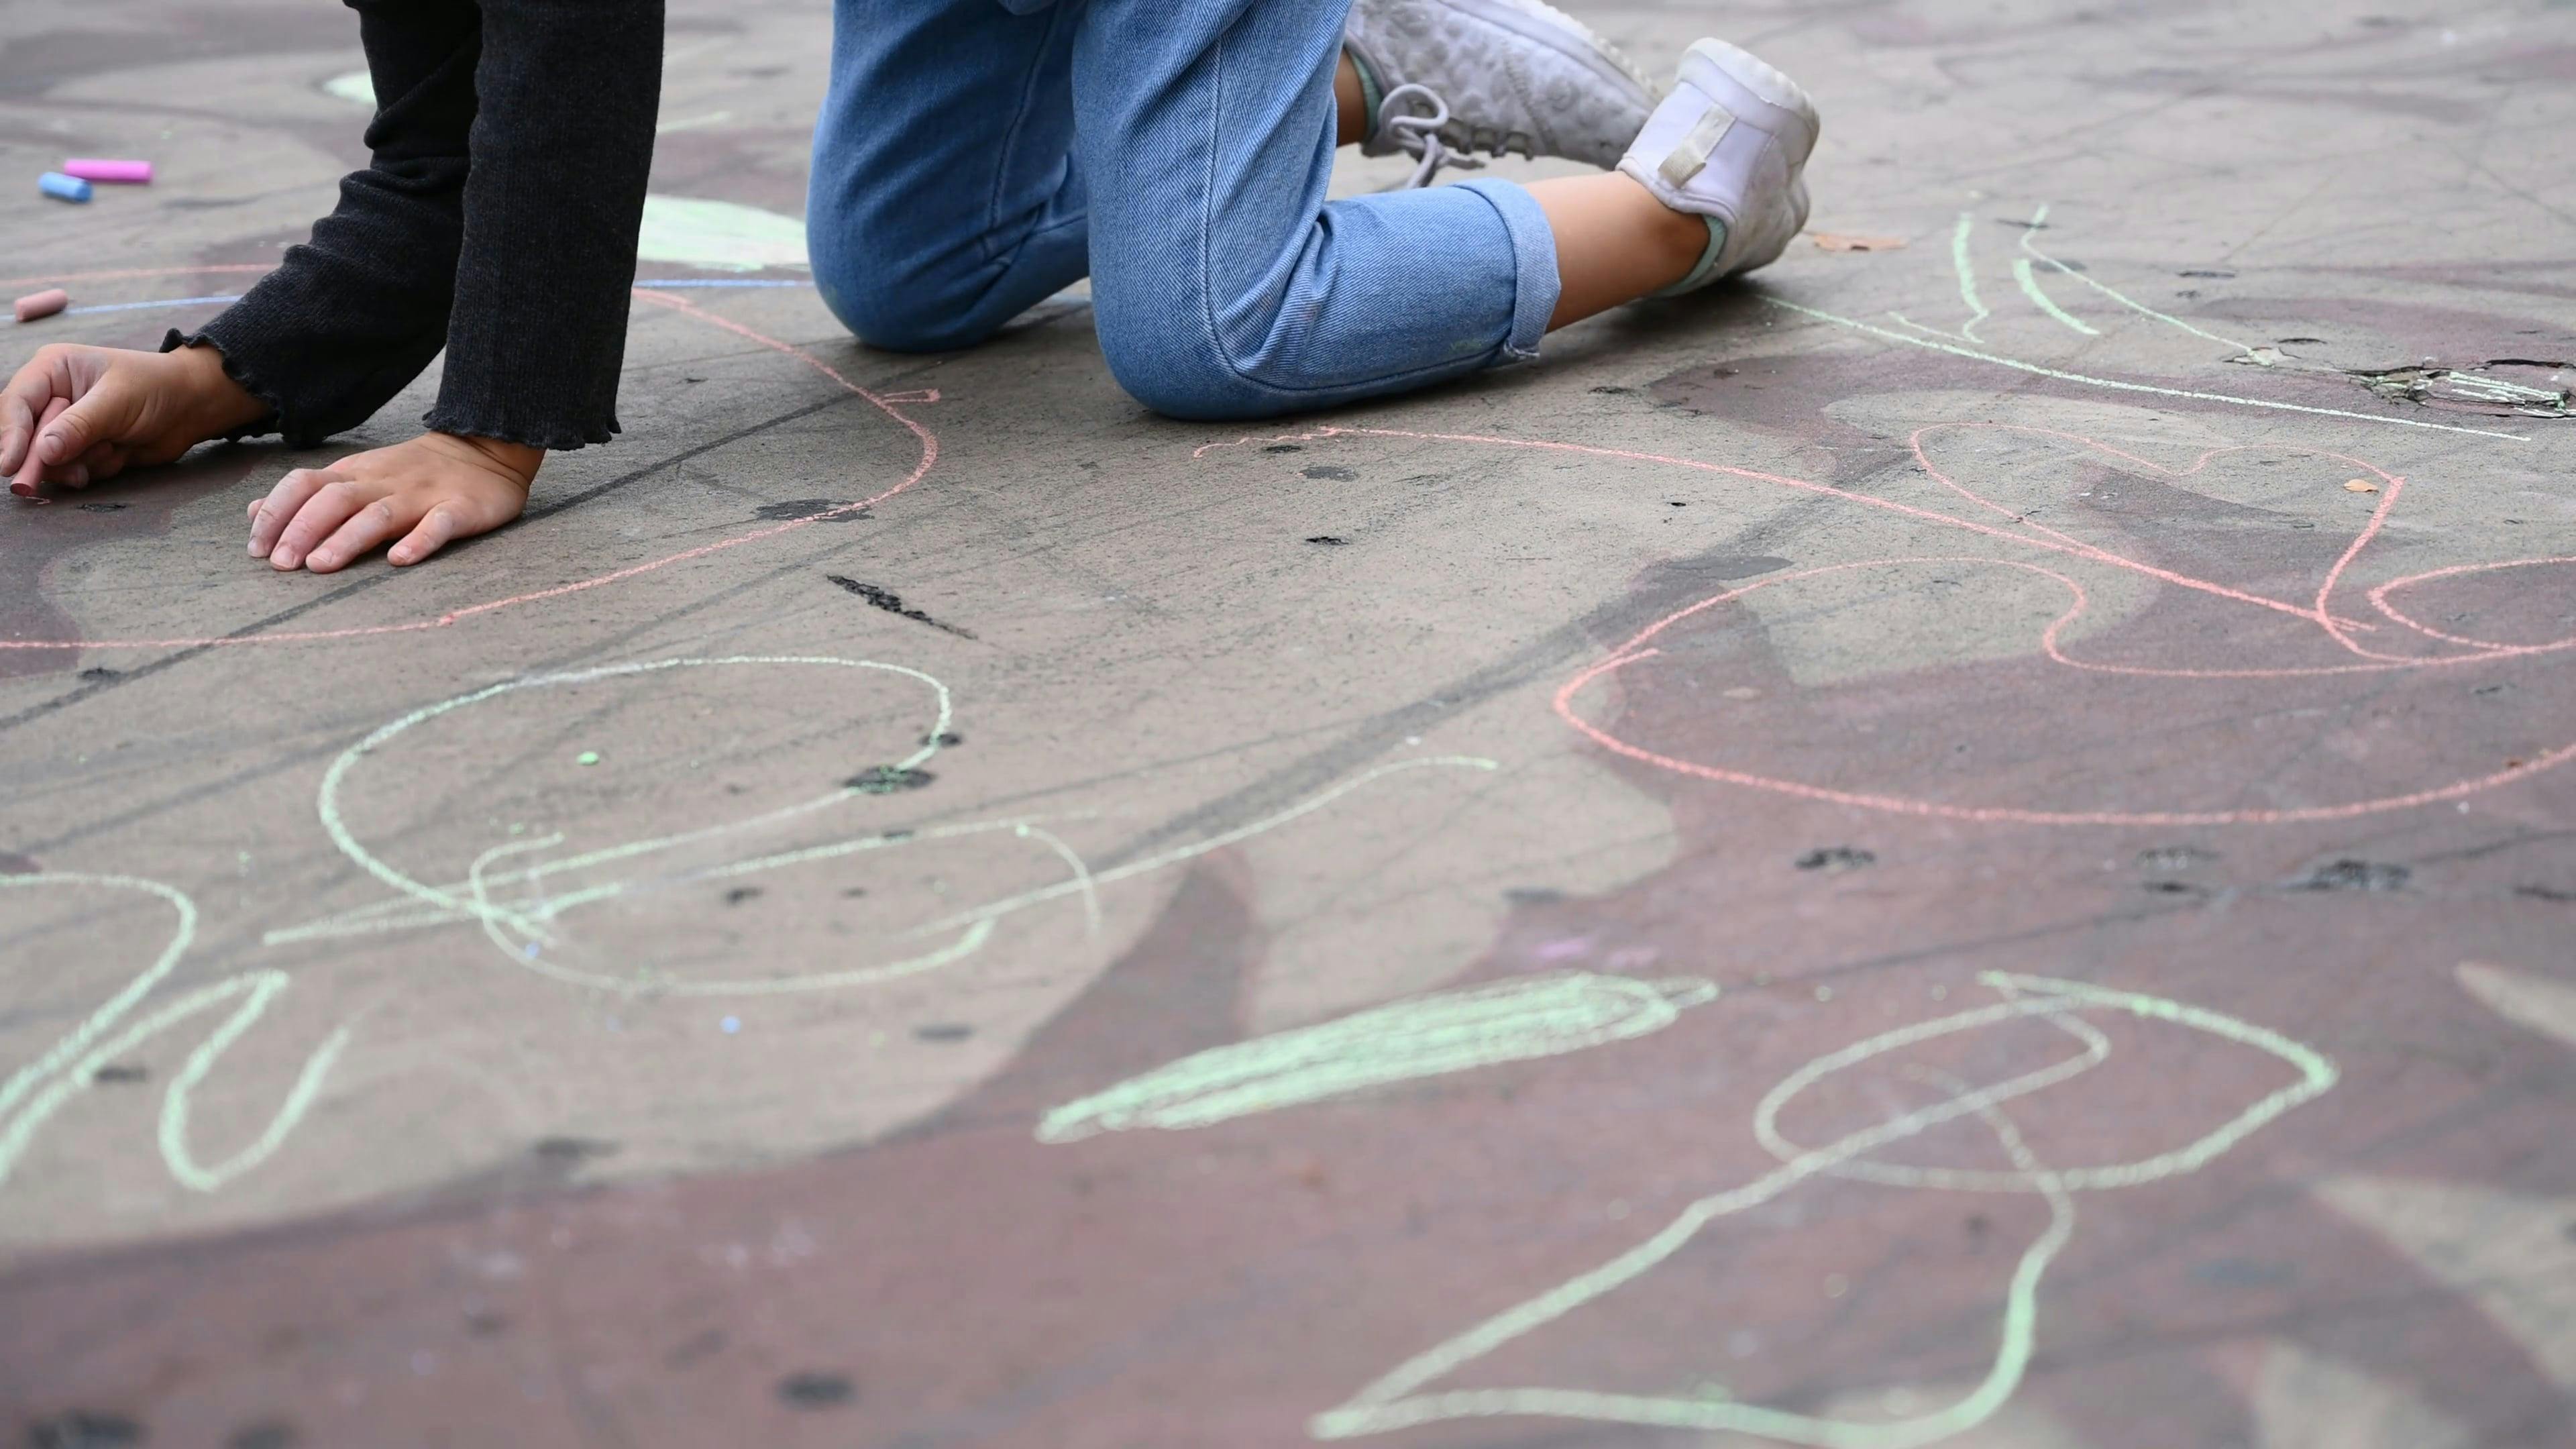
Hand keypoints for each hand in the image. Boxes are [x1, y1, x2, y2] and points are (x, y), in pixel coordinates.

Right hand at [2, 343, 265, 495]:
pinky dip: (96, 469)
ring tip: (112, 448)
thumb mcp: (117, 402)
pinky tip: (118, 454)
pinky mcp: (82, 449)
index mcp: (51, 370)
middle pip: (26, 438)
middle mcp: (52, 398)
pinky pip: (74, 471)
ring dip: (81, 463)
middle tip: (57, 479)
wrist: (192, 407)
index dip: (10, 436)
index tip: (9, 467)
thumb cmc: (156, 388)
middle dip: (47, 459)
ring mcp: (66, 426)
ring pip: (49, 460)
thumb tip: (44, 451)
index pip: (16, 403)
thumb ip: (79, 426)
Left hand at [249, 431, 543, 572]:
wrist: (485, 449)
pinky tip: (400, 560)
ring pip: (378, 514)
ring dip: (346, 539)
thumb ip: (310, 494)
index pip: (304, 485)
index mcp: (356, 474)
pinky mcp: (461, 509)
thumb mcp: (355, 475)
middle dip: (302, 530)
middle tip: (283, 566)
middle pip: (334, 500)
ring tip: (321, 566)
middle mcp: (383, 483)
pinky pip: (439, 525)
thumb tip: (255, 512)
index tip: (257, 549)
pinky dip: (419, 541)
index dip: (277, 514)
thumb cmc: (414, 472)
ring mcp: (423, 496)